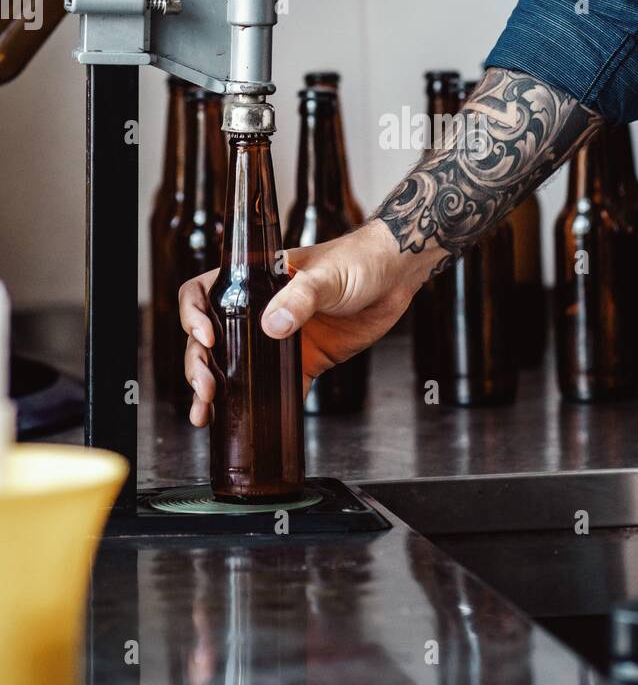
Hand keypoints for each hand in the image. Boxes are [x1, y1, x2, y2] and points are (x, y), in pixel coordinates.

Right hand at [178, 220, 427, 426]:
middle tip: (205, 390)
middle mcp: (261, 310)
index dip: (194, 316)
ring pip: (236, 368)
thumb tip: (272, 326)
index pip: (204, 293)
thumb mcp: (326, 275)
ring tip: (205, 413)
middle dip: (199, 365)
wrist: (396, 277)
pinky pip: (278, 388)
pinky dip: (264, 407)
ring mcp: (280, 339)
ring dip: (219, 391)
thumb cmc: (358, 260)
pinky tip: (250, 424)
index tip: (206, 339)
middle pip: (212, 339)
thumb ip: (300, 298)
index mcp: (256, 281)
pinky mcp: (305, 361)